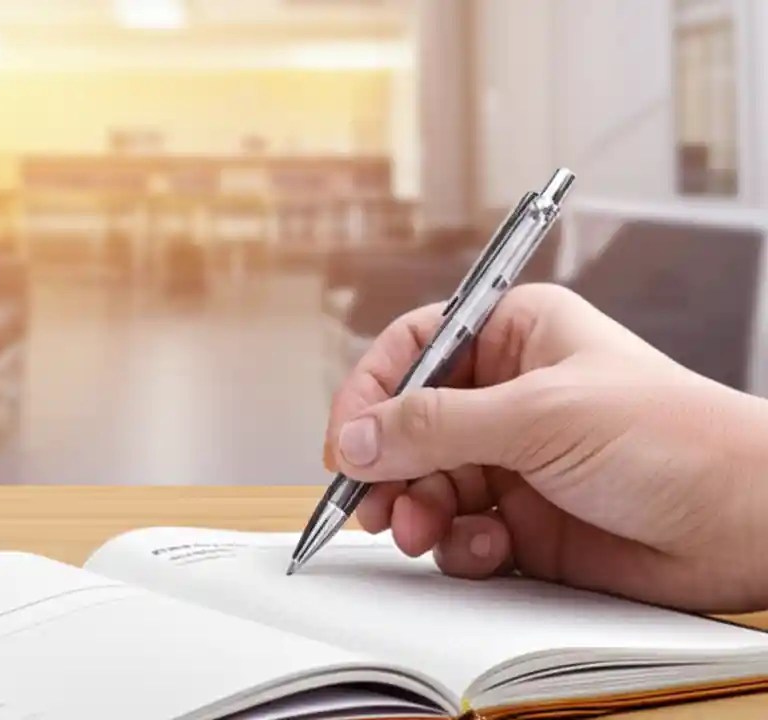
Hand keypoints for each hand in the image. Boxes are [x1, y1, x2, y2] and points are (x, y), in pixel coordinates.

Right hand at [325, 283, 767, 612]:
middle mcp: (508, 396)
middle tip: (372, 503)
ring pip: (425, 485)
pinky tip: (487, 548)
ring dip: (415, 511)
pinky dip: (458, 546)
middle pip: (408, 425)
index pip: (414, 351)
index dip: (371, 393)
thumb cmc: (677, 439)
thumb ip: (438, 426)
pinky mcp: (524, 522)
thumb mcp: (542, 415)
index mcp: (516, 337)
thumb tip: (359, 438)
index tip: (347, 440)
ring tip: (421, 530)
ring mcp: (514, 462)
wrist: (749, 525)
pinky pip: (459, 534)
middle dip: (387, 466)